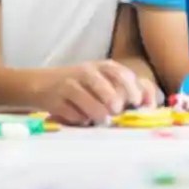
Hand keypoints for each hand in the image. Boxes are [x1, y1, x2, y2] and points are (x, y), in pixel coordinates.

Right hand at [42, 61, 156, 126]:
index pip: (122, 74)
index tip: (137, 103)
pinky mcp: (55, 100)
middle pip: (105, 88)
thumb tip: (148, 106)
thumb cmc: (80, 86)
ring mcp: (69, 85)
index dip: (132, 89)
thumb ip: (124, 91)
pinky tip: (81, 120)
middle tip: (116, 111)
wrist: (40, 84)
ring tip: (102, 120)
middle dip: (113, 101)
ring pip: (88, 101)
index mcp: (103, 67)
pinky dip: (79, 119)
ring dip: (97, 113)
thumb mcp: (101, 81)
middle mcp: (87, 72)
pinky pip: (71, 113)